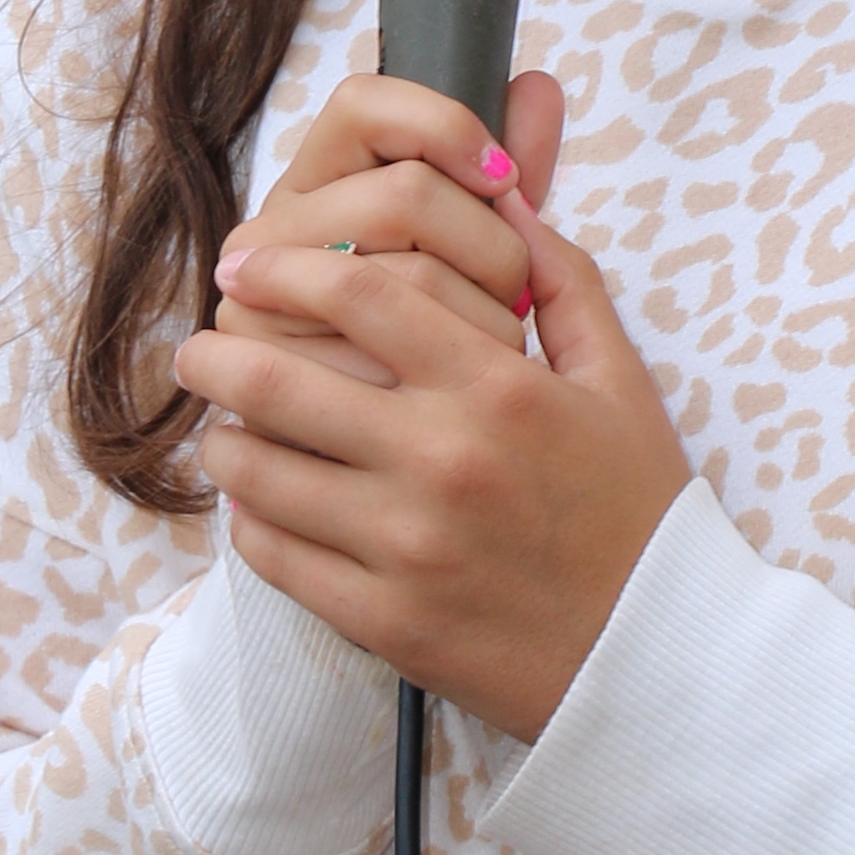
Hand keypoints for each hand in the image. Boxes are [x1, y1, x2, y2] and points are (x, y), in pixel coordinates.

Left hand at [179, 78, 689, 740]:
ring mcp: (405, 547)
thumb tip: (506, 198)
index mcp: (498, 388)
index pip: (357, 294)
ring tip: (223, 424)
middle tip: (199, 346)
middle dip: (215, 352)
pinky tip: (260, 500)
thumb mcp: (622, 382)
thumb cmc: (638, 511)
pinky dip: (249, 518)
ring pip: (258, 471)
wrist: (656, 656)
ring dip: (223, 437)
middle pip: (277, 379)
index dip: (284, 268)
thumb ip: (563, 281)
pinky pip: (274, 554)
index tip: (247, 263)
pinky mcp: (382, 620)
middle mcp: (442, 461)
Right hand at [213, 70, 566, 384]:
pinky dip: (437, 387)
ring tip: (494, 355)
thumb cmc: (438, 351)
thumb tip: (540, 86)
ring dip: (481, 319)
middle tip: (516, 298)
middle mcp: (268, 235)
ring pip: (404, 279)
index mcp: (314, 185)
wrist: (385, 474)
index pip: (363, 105)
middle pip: (404, 193)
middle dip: (493, 247)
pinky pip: (379, 367)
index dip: (445, 124)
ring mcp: (253, 309)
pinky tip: (455, 400)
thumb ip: (505, 174)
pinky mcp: (261, 389)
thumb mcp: (476, 256)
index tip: (505, 176)